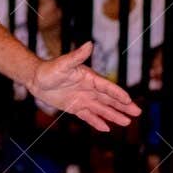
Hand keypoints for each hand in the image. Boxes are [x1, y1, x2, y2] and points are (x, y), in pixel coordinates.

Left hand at [27, 41, 141, 131]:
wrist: (35, 79)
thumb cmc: (49, 69)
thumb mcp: (63, 63)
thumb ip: (77, 56)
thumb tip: (89, 44)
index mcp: (90, 78)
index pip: (107, 87)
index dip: (118, 94)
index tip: (129, 100)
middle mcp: (89, 89)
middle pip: (109, 99)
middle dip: (123, 106)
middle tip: (137, 112)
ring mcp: (83, 98)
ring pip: (101, 109)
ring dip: (114, 115)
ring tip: (127, 122)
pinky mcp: (75, 107)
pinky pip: (88, 116)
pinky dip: (97, 121)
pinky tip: (106, 128)